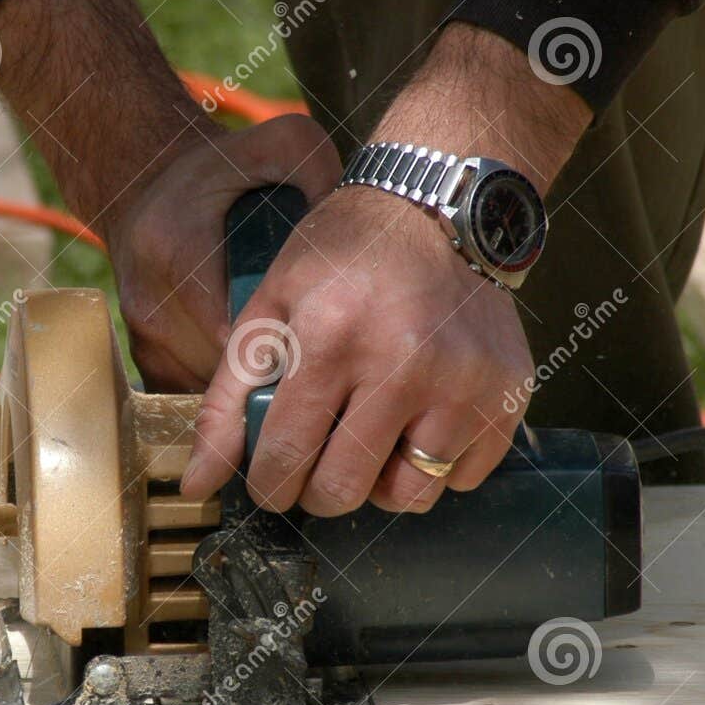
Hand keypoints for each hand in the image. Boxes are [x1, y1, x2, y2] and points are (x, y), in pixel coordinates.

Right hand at [106, 114, 340, 391]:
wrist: (147, 179)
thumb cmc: (225, 168)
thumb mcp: (279, 146)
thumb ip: (318, 171)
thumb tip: (351, 228)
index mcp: (177, 249)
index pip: (230, 334)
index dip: (278, 353)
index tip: (321, 354)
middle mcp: (149, 299)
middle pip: (218, 370)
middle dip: (267, 379)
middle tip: (319, 374)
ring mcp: (140, 332)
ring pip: (201, 390)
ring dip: (245, 394)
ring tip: (293, 379)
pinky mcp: (140, 353)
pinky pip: (186, 393)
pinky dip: (223, 397)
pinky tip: (257, 382)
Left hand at [181, 186, 534, 514]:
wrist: (438, 208)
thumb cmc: (342, 258)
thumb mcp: (269, 310)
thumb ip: (226, 402)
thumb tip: (196, 484)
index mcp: (332, 338)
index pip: (287, 458)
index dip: (268, 486)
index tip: (270, 480)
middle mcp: (404, 363)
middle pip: (345, 490)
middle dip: (317, 492)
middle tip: (316, 462)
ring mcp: (465, 380)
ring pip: (410, 495)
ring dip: (380, 483)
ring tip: (371, 438)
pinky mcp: (508, 391)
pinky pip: (463, 477)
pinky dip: (435, 466)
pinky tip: (419, 422)